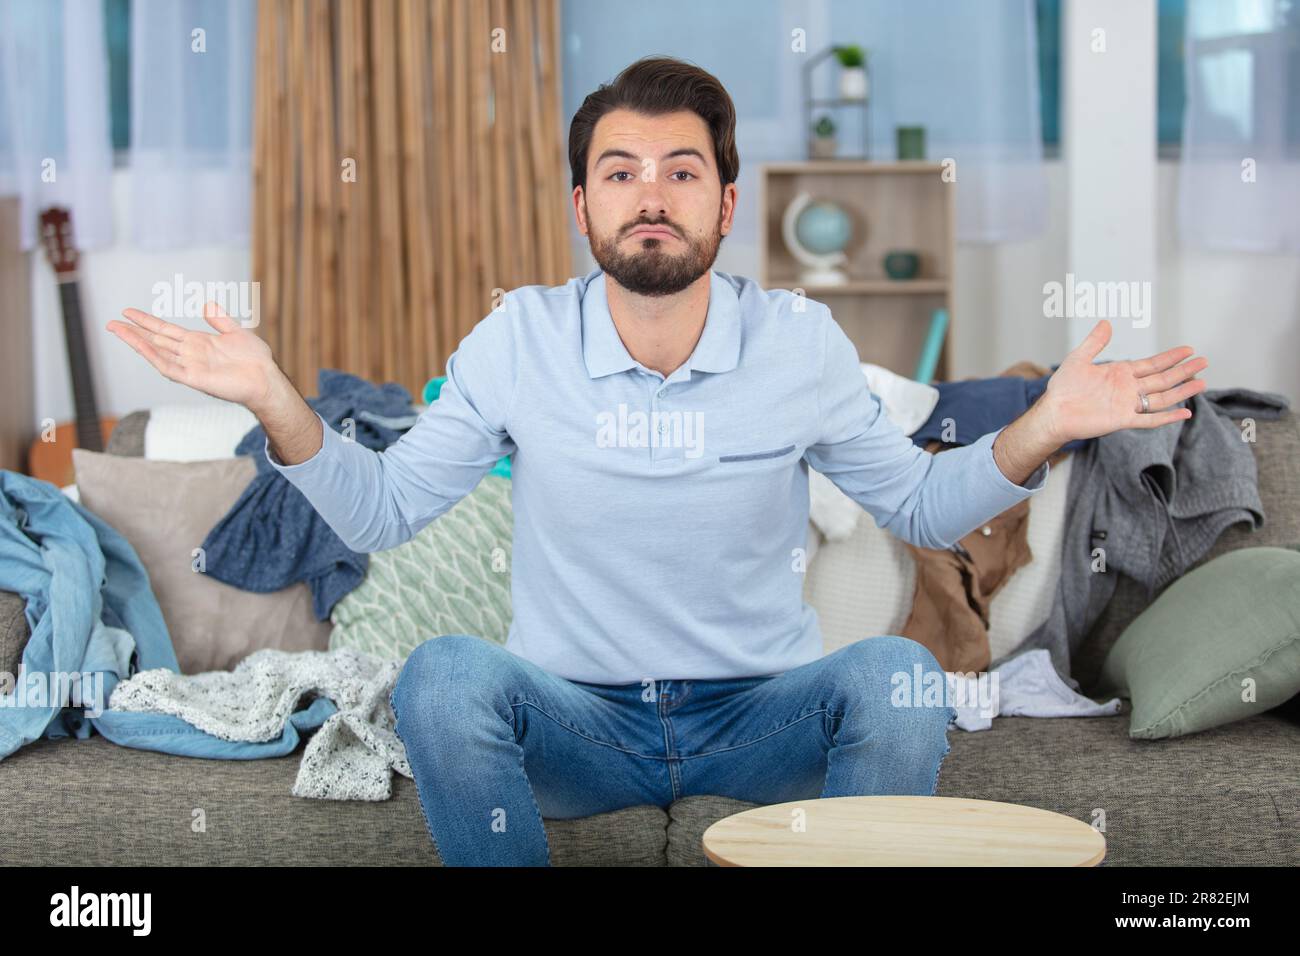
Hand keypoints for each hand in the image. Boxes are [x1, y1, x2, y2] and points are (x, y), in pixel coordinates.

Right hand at [107, 301, 280, 411]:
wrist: (267, 379)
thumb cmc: (256, 360)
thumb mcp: (237, 332)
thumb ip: (220, 320)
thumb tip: (207, 304)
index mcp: (198, 342)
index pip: (166, 330)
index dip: (147, 321)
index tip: (128, 312)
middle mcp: (190, 354)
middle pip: (155, 340)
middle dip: (133, 332)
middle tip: (110, 323)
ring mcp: (190, 367)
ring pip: (157, 352)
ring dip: (137, 342)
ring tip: (117, 330)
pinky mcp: (195, 379)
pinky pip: (170, 368)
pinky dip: (155, 357)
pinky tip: (141, 347)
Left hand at [1037, 319, 1207, 443]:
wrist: (1053, 412)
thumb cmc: (1063, 388)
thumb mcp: (1078, 359)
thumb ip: (1095, 342)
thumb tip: (1106, 322)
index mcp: (1120, 373)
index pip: (1152, 364)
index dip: (1170, 357)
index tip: (1188, 350)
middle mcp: (1128, 389)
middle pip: (1162, 379)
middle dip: (1183, 370)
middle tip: (1204, 362)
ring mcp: (1127, 405)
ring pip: (1161, 397)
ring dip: (1181, 391)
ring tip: (1202, 383)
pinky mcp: (1122, 420)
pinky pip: (1150, 419)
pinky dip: (1167, 417)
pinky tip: (1184, 412)